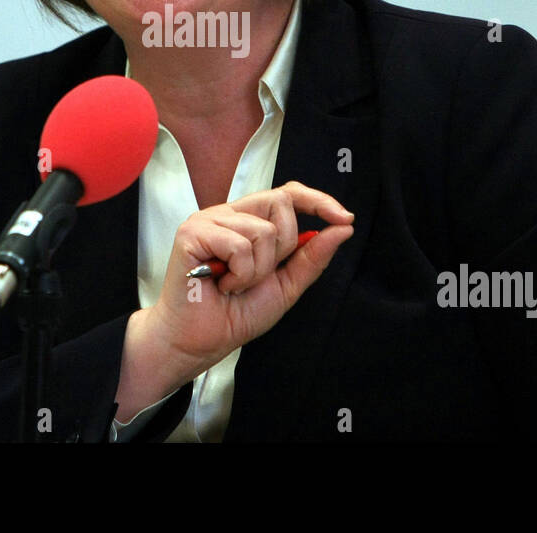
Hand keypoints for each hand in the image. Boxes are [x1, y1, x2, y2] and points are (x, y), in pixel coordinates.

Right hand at [116, 181, 353, 419]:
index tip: (343, 218)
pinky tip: (222, 285)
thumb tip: (342, 228)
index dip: (317, 200)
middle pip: (280, 202)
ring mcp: (209, 219)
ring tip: (234, 285)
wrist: (198, 342)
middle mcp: (229, 214)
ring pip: (263, 230)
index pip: (287, 194)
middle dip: (284, 247)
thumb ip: (312, 257)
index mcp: (249, 221)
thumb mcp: (285, 286)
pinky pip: (239, 245)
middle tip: (258, 276)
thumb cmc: (234, 315)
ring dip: (258, 270)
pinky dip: (239, 274)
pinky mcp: (192, 232)